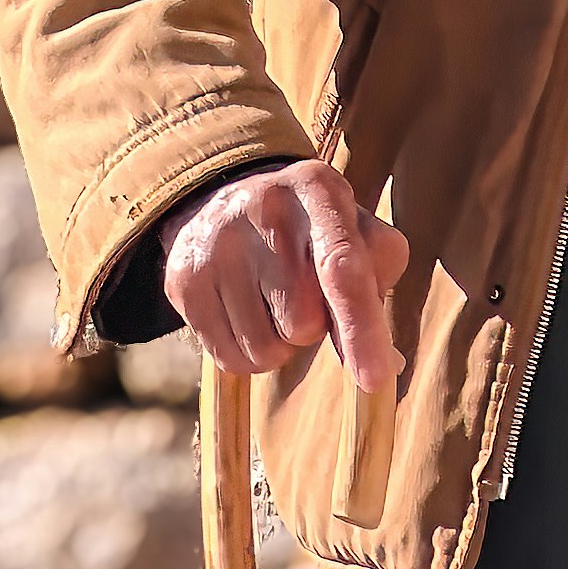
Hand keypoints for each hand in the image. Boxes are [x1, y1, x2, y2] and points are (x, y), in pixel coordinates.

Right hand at [161, 160, 409, 385]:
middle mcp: (261, 210)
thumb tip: (384, 365)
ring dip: (281, 344)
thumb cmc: (311, 230)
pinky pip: (231, 360)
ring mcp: (215, 246)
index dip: (361, 329)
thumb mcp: (356, 232)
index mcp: (316, 189)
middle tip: (304, 294)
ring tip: (272, 302)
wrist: (224, 199)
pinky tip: (246, 314)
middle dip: (314, 326)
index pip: (342, 270)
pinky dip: (249, 354)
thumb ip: (377, 288)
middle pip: (303, 323)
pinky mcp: (183, 281)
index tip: (374, 379)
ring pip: (266, 350)